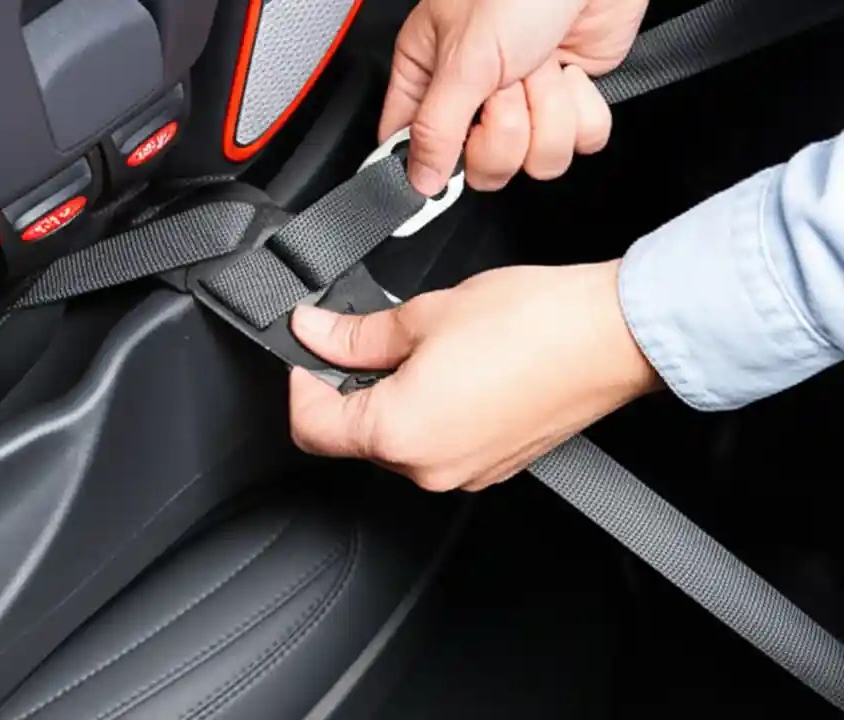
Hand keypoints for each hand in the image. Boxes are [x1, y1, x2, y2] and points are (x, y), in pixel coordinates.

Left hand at [287, 260, 661, 491]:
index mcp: (399, 434)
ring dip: (387, 398)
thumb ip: (354, 334)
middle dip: (346, 387)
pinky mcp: (491, 466)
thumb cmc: (533, 323)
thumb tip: (313, 332)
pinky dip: (426, 411)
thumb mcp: (423, 315)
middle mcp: (428, 468)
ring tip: (417, 348)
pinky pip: (435, 445)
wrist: (613, 335)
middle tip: (359, 337)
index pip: (311, 427)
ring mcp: (463, 474)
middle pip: (352, 437)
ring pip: (395, 442)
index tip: (308, 349)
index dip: (300, 383)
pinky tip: (449, 370)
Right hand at [381, 0, 647, 194]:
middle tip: (507, 85)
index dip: (427, 167)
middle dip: (507, 129)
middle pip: (483, 166)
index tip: (441, 178)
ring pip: (534, 160)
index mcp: (429, 77)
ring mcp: (524, 102)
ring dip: (549, 111)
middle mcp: (474, 96)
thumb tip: (419, 179)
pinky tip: (571, 71)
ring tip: (542, 64)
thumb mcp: (464, 60)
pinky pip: (579, 142)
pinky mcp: (569, 101)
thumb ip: (436, 127)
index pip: (411, 145)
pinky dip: (584, 108)